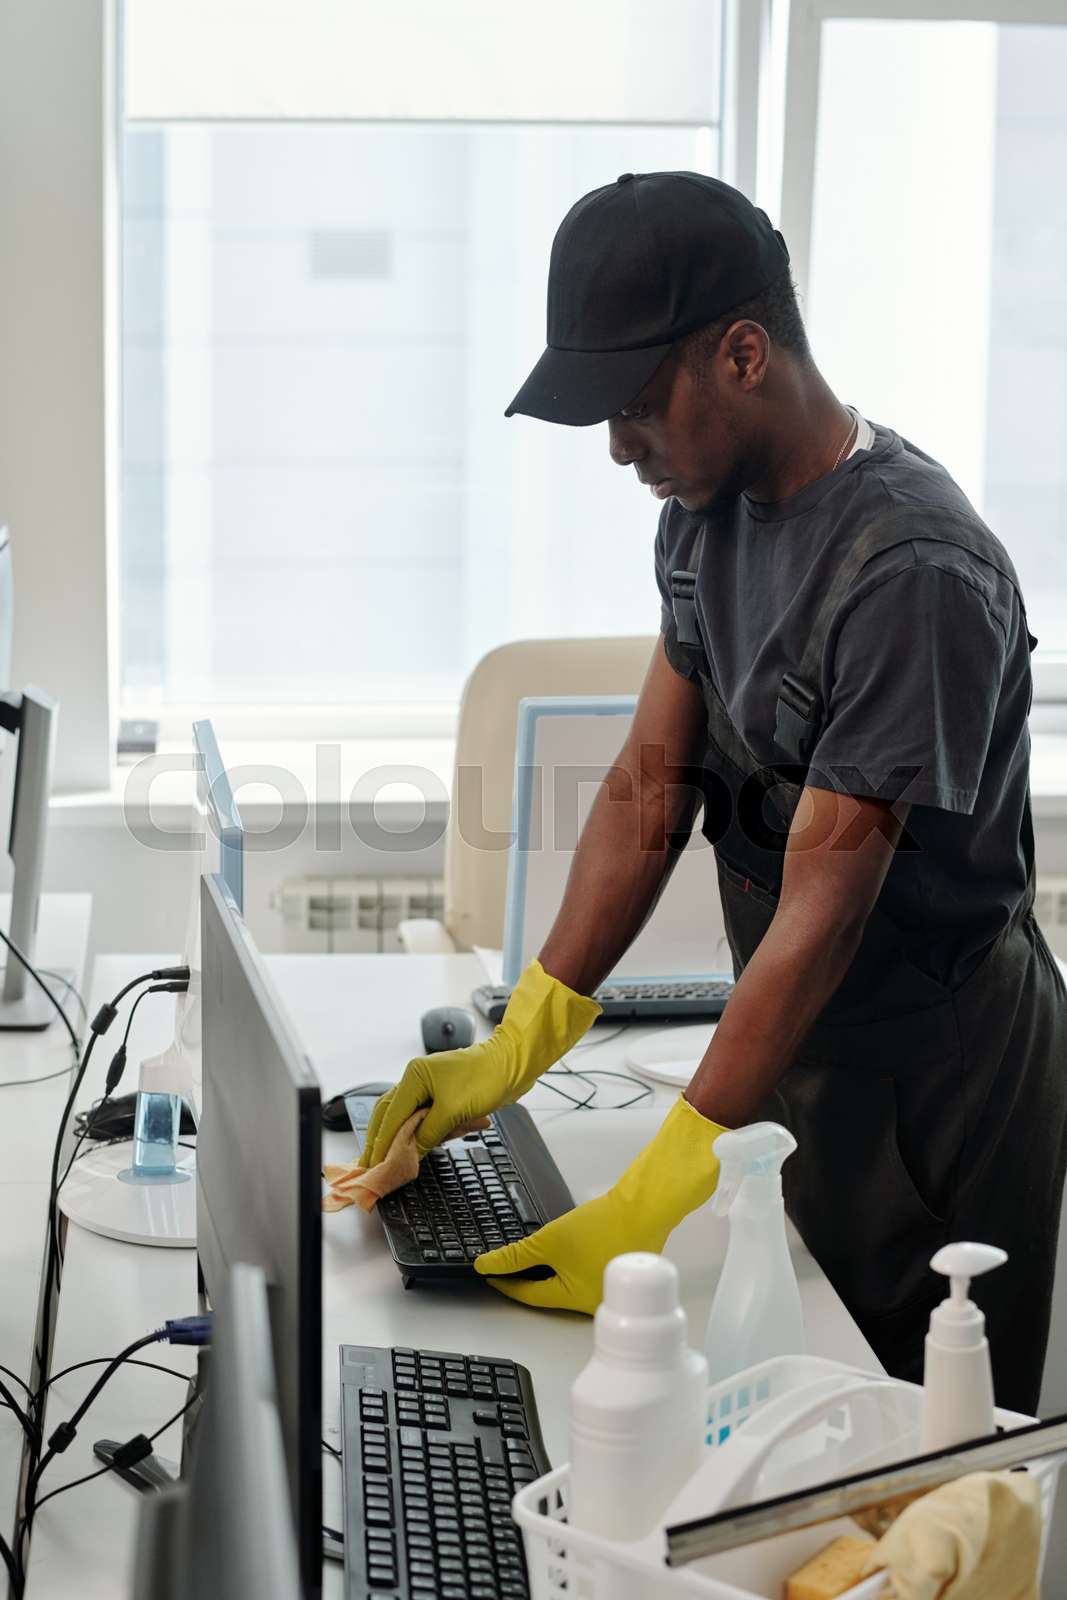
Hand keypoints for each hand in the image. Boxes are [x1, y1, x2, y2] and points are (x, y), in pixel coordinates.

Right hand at [361, 960, 599, 1164]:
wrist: (514, 1064)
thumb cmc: (485, 1078)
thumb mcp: (452, 1112)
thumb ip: (427, 1134)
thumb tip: (409, 1154)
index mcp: (414, 1077)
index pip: (390, 1116)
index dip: (381, 1143)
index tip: (374, 1165)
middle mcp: (417, 1081)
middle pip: (392, 1116)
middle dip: (388, 1142)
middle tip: (375, 1166)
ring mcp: (431, 1089)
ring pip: (415, 1121)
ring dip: (426, 1136)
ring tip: (446, 1138)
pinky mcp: (446, 1097)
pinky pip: (434, 1120)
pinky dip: (443, 1131)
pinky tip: (467, 1127)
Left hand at [474, 1096, 726, 1311]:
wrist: (643, 1208)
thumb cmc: (605, 1227)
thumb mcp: (550, 1240)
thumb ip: (516, 1256)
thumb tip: (487, 1264)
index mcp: (576, 1301)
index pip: (530, 1296)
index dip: (506, 1284)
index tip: (489, 1276)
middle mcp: (593, 1302)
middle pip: (548, 1293)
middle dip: (526, 1279)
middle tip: (503, 1268)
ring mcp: (607, 1288)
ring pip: (565, 1282)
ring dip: (546, 1271)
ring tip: (528, 1258)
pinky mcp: (615, 1272)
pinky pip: (582, 1272)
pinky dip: (566, 1264)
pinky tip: (560, 1251)